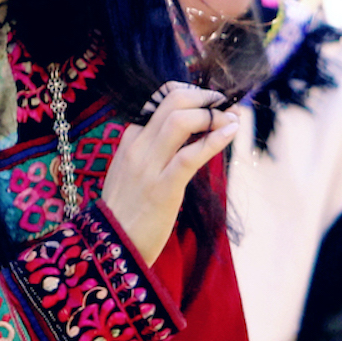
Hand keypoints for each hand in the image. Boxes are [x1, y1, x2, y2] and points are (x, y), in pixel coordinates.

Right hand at [101, 83, 238, 266]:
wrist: (110, 246)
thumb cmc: (125, 212)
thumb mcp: (131, 173)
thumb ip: (150, 153)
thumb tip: (183, 142)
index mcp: (129, 140)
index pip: (160, 100)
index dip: (190, 94)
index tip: (209, 102)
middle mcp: (137, 147)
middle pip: (173, 101)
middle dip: (205, 97)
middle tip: (224, 105)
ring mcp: (148, 166)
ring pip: (181, 120)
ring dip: (213, 115)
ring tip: (232, 119)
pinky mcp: (163, 188)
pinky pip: (191, 155)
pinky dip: (215, 139)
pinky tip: (230, 133)